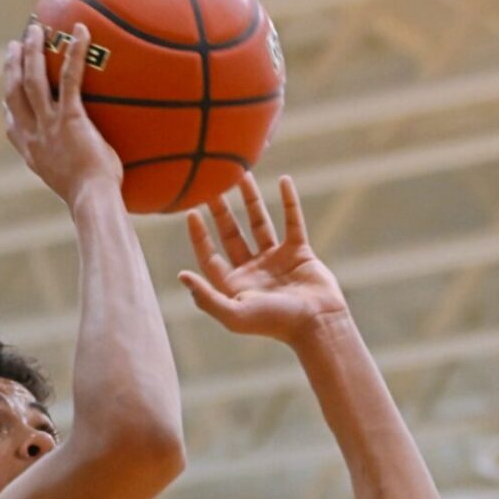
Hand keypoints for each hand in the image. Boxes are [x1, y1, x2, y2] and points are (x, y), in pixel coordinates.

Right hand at [2, 23, 122, 205]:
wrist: (92, 201)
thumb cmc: (94, 201)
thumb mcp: (78, 189)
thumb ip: (78, 174)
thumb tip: (98, 174)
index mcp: (33, 155)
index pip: (12, 126)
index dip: (7, 107)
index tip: (6, 94)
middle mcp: (34, 136)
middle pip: (13, 93)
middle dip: (11, 66)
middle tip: (15, 45)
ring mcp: (49, 125)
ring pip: (31, 79)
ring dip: (32, 51)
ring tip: (36, 29)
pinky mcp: (69, 118)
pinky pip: (70, 78)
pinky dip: (74, 52)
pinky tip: (81, 31)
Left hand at [178, 174, 347, 344]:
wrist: (317, 323)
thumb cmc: (275, 324)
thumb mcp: (234, 315)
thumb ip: (206, 297)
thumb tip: (181, 275)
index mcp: (234, 286)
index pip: (210, 256)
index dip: (199, 236)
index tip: (190, 212)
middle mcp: (252, 271)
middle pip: (231, 235)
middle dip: (220, 211)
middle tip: (210, 185)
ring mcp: (276, 260)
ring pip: (259, 223)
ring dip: (250, 200)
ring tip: (242, 175)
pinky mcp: (299, 252)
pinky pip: (292, 222)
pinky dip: (289, 202)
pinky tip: (284, 181)